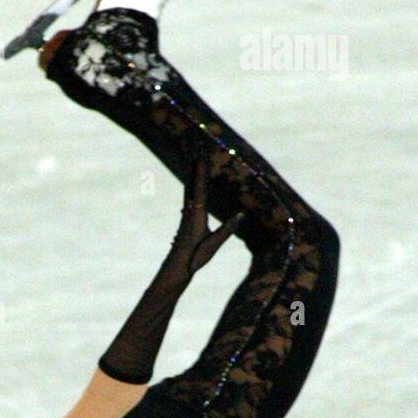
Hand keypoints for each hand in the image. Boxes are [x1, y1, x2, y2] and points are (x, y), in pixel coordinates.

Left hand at [158, 157, 244, 284]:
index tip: (201, 156)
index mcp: (197, 214)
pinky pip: (189, 198)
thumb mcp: (214, 244)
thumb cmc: (195, 257)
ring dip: (192, 175)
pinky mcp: (186, 220)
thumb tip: (242, 214)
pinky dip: (191, 187)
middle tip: (195, 149)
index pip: (200, 188)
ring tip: (192, 161)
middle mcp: (190, 211)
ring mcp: (186, 215)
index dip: (201, 171)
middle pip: (192, 184)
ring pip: (189, 190)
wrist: (176, 268)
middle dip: (195, 167)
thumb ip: (228, 228)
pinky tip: (191, 188)